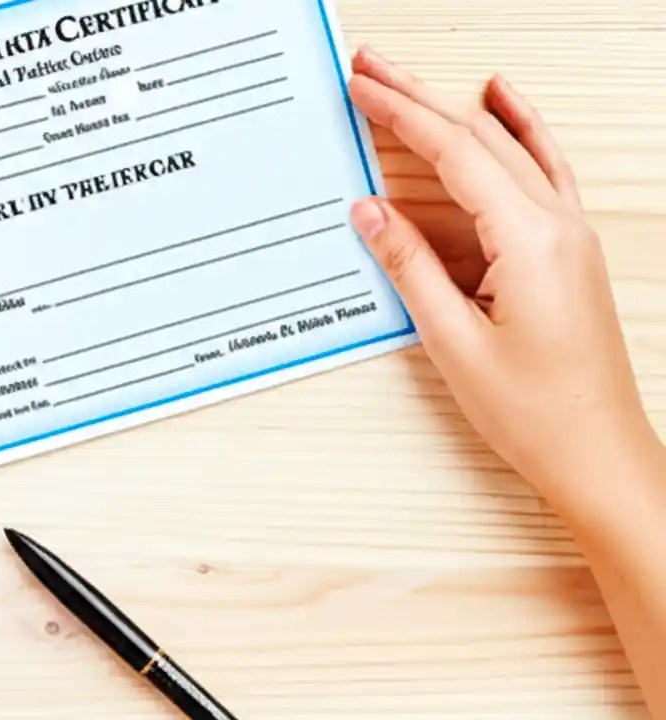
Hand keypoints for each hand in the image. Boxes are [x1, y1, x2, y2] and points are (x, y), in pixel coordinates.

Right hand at [346, 48, 660, 510]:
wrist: (596, 453)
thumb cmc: (535, 412)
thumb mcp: (453, 341)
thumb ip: (410, 265)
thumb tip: (369, 210)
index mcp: (529, 241)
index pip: (455, 154)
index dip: (402, 116)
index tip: (362, 89)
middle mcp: (558, 224)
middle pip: (479, 137)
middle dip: (418, 97)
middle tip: (369, 67)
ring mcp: (570, 232)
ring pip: (507, 145)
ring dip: (454, 107)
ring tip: (411, 79)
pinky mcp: (568, 248)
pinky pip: (543, 167)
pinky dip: (519, 128)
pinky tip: (501, 101)